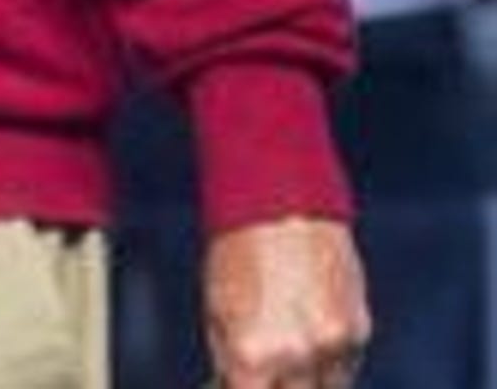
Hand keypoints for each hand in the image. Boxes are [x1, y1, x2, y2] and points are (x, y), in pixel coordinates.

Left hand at [206, 217, 368, 388]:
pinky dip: (327, 361)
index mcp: (253, 354)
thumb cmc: (237, 256)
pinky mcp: (359, 331)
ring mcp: (334, 346)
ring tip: (283, 349)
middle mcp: (297, 356)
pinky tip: (306, 331)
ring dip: (305, 381)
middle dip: (276, 387)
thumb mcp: (217, 312)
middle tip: (262, 372)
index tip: (242, 385)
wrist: (283, 206)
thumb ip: (229, 362)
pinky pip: (344, 365)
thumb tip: (231, 387)